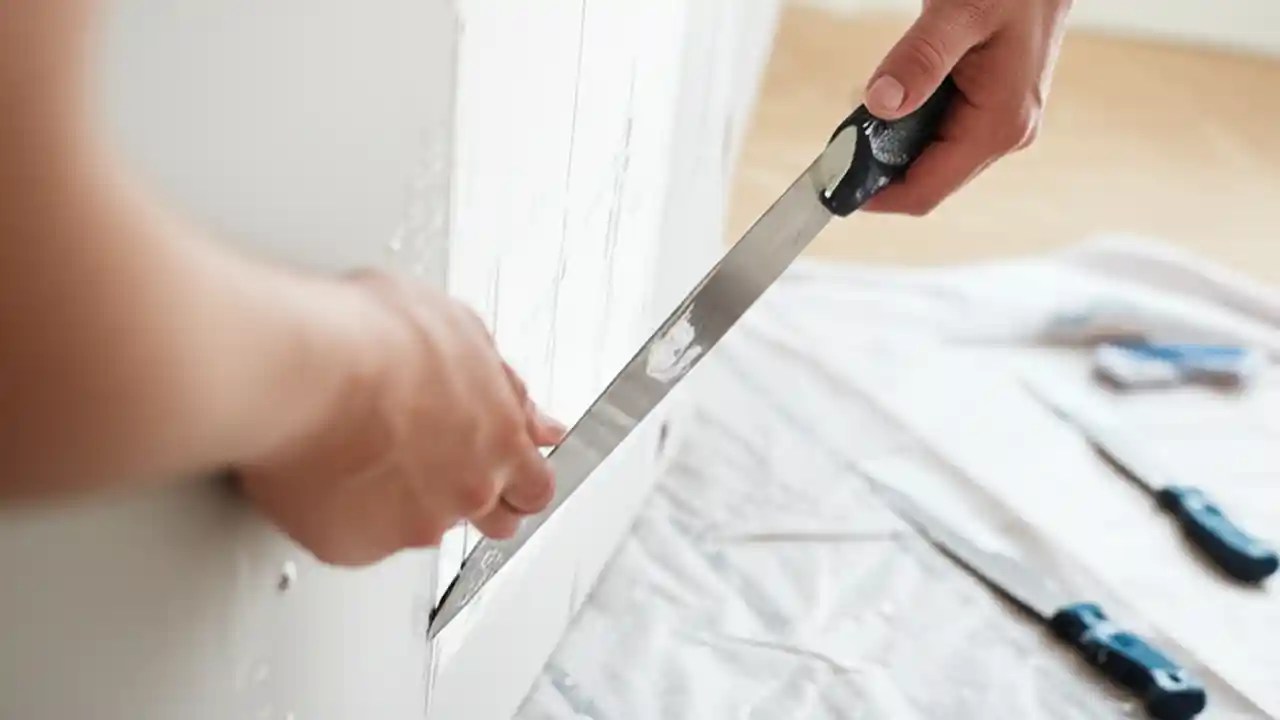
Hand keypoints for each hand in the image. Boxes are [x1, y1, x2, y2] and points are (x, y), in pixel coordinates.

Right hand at [235, 271, 565, 565]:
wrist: (300, 370)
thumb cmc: (370, 337)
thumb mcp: (459, 330)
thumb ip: (504, 387)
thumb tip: (535, 417)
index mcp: (500, 439)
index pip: (536, 486)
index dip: (518, 479)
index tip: (503, 469)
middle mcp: (468, 491)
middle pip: (492, 520)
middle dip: (473, 498)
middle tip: (431, 463)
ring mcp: (414, 524)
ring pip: (422, 527)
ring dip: (404, 502)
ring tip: (362, 453)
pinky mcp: (356, 546)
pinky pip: (360, 538)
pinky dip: (347, 514)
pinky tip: (327, 473)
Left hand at [860, 0, 1071, 214]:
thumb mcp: (960, 12)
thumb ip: (920, 59)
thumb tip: (881, 104)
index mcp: (999, 125)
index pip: (926, 191)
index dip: (876, 196)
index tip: (833, 183)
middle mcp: (1005, 135)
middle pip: (926, 181)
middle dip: (880, 168)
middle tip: (840, 141)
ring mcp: (1000, 126)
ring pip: (931, 161)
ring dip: (892, 147)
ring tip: (860, 117)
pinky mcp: (991, 111)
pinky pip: (940, 137)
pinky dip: (908, 128)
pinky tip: (891, 101)